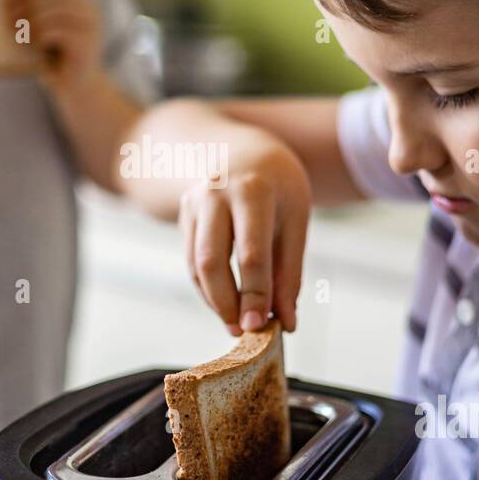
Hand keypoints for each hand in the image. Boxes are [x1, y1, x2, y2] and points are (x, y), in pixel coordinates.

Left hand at [6, 0, 102, 97]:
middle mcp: (87, 9)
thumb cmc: (54, 59)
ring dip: (30, 21)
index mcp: (78, 1)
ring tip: (18, 33)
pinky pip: (57, 31)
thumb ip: (34, 11)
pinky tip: (34, 45)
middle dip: (25, 3)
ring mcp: (89, 26)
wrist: (78, 90)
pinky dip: (40, 36)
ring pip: (53, 11)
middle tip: (9, 18)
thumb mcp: (43, 30)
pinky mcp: (86, 45)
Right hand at [178, 145, 310, 335]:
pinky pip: (191, 261)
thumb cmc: (277, 185)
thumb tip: (286, 321)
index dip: (255, 294)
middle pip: (211, 260)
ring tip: (234, 323)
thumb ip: (290, 271)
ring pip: (196, 264)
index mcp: (253, 190)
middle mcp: (216, 193)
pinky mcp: (183, 215)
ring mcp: (194, 203)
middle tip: (240, 331)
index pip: (252, 253)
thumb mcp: (295, 218)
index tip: (259, 326)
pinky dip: (207, 288)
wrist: (243, 149)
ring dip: (214, 300)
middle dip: (225, 303)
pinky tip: (225, 302)